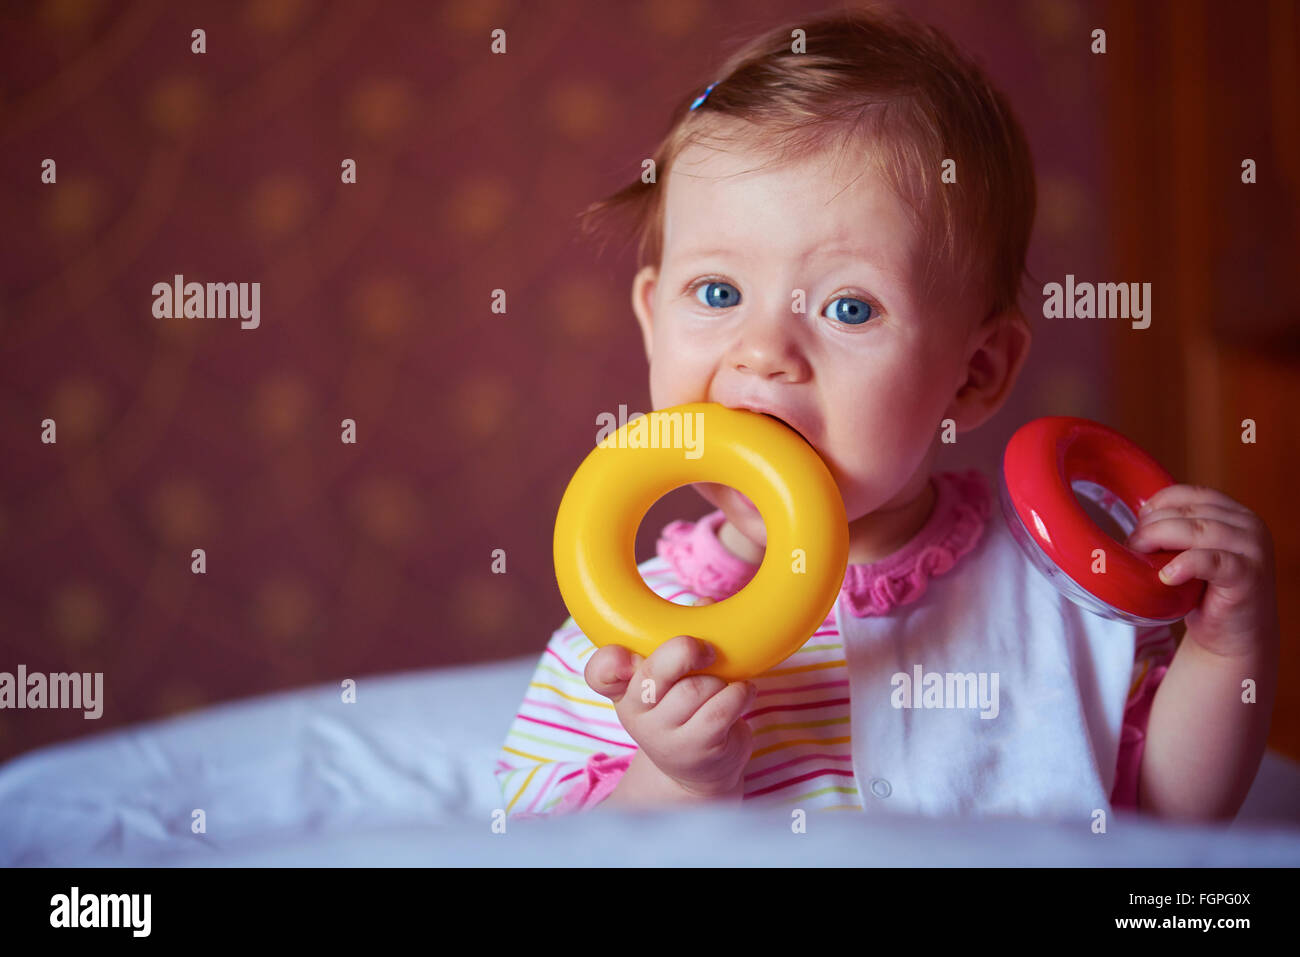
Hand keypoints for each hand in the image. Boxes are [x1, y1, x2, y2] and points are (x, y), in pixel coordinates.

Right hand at [584, 634, 757, 797]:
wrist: (699, 771)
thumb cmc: (686, 709)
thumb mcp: (675, 676)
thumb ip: (683, 633)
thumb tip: (706, 603)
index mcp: (625, 688)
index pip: (600, 673)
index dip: (608, 660)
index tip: (628, 655)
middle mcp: (637, 713)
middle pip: (654, 673)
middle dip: (684, 651)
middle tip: (707, 650)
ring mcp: (664, 735)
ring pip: (696, 688)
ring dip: (721, 679)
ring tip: (727, 683)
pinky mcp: (696, 749)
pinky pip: (722, 708)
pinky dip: (741, 693)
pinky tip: (743, 693)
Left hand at [1127, 484, 1277, 654]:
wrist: (1233, 637)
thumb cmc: (1206, 593)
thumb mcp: (1189, 553)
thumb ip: (1176, 532)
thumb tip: (1134, 520)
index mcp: (1234, 513)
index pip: (1191, 494)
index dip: (1159, 503)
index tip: (1138, 521)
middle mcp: (1249, 525)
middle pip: (1190, 511)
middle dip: (1153, 526)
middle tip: (1132, 546)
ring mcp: (1252, 549)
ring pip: (1198, 531)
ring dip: (1160, 540)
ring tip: (1141, 557)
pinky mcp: (1248, 575)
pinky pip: (1212, 561)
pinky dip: (1184, 564)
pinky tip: (1166, 576)